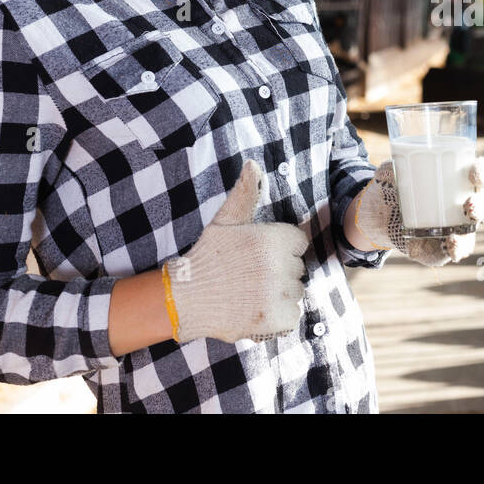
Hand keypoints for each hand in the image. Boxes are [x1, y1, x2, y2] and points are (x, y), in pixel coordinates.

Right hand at [164, 160, 309, 342]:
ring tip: (252, 292)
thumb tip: (252, 163)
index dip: (281, 248)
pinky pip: (293, 315)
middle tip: (252, 275)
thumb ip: (245, 193)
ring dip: (280, 294)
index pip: (297, 243)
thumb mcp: (225, 221)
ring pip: (296, 292)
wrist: (185, 298)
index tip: (260, 255)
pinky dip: (280, 316)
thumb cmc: (208, 256)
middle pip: (297, 268)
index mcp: (272, 239)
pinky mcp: (275, 319)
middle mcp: (278, 265)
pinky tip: (257, 308)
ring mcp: (277, 294)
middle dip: (280, 271)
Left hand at [353, 156, 483, 266]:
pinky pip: (450, 253)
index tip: (474, 172)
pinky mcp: (439, 249)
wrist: (379, 211)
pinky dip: (452, 250)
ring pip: (471, 235)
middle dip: (482, 208)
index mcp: (462, 180)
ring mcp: (455, 230)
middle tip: (469, 206)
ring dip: (467, 236)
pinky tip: (449, 247)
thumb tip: (394, 164)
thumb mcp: (394, 166)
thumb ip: (396, 164)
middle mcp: (466, 206)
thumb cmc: (396, 181)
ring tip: (455, 236)